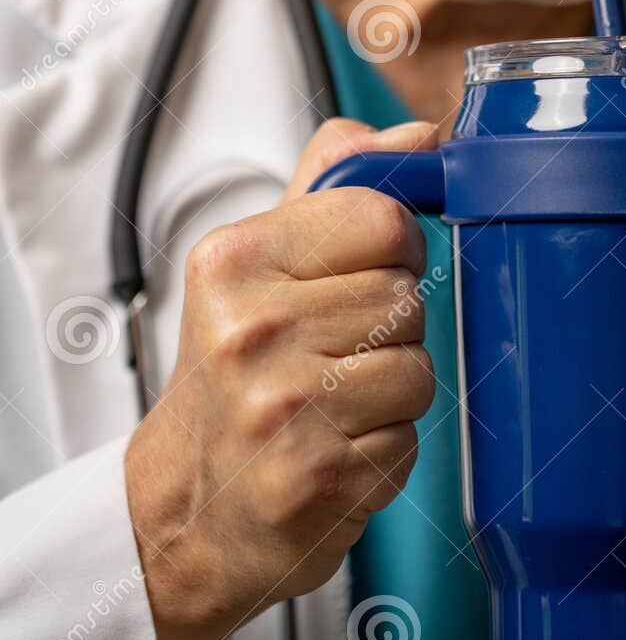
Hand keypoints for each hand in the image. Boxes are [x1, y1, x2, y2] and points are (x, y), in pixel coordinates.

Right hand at [124, 117, 438, 639]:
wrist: (190, 503)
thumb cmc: (237, 370)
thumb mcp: (264, 259)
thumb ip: (339, 181)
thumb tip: (420, 136)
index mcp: (234, 261)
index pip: (382, 219)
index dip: (393, 246)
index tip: (363, 270)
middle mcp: (250, 330)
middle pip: (405, 296)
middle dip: (389, 325)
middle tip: (333, 351)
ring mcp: (283, 408)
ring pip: (417, 368)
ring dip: (391, 390)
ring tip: (335, 402)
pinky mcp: (318, 476)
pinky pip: (409, 437)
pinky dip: (385, 449)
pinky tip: (335, 448)